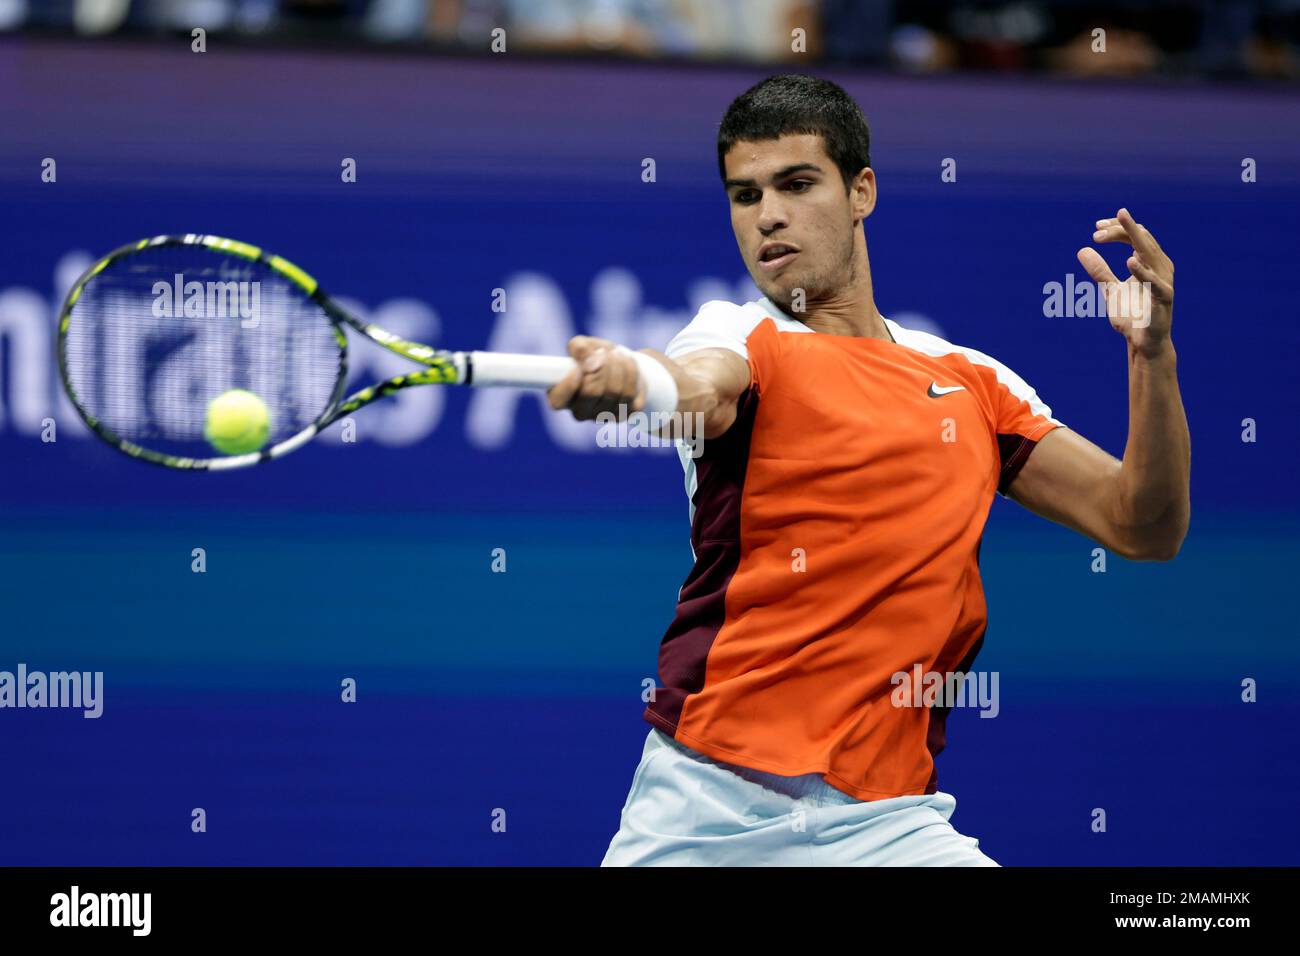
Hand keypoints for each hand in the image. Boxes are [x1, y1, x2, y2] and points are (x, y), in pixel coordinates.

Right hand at [546, 335, 643, 419]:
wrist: (619, 362)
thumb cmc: (593, 354)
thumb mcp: (582, 345)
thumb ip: (579, 349)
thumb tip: (591, 360)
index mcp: (561, 397)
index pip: (558, 401)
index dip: (568, 386)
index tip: (578, 369)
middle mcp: (580, 411)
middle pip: (591, 392)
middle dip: (600, 366)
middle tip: (602, 352)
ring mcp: (603, 416)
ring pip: (614, 391)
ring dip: (617, 365)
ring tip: (615, 353)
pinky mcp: (625, 414)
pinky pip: (630, 393)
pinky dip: (630, 371)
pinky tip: (626, 362)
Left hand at [1076, 208, 1174, 358]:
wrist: (1144, 343)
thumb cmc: (1132, 316)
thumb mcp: (1111, 290)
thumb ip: (1100, 271)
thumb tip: (1082, 250)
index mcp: (1150, 262)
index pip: (1135, 236)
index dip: (1117, 228)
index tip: (1095, 227)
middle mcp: (1160, 267)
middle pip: (1142, 239)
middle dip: (1122, 229)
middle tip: (1098, 227)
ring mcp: (1164, 281)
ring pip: (1150, 254)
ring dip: (1133, 238)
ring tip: (1119, 226)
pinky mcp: (1164, 298)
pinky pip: (1155, 283)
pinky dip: (1143, 272)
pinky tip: (1130, 261)